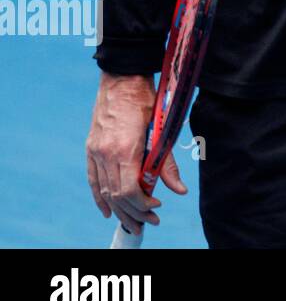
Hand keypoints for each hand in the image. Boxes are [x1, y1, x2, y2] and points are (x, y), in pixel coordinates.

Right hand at [86, 72, 185, 236]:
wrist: (122, 78)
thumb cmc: (147, 99)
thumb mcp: (162, 129)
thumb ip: (167, 162)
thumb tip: (179, 190)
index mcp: (125, 148)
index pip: (129, 189)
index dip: (143, 203)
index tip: (157, 206)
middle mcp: (106, 153)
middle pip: (117, 195)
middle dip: (133, 212)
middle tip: (150, 222)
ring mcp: (95, 151)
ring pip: (104, 191)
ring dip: (119, 209)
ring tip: (134, 222)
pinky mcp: (91, 148)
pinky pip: (92, 180)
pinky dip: (100, 198)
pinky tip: (108, 211)